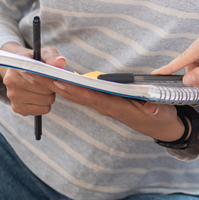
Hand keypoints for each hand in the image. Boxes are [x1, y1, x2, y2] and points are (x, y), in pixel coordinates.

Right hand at [0, 42, 66, 116]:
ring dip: (50, 95)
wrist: (21, 69)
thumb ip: (52, 57)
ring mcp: (13, 97)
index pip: (38, 77)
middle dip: (52, 86)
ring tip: (44, 87)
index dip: (51, 77)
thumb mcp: (44, 54)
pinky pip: (44, 110)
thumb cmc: (36, 60)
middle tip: (49, 80)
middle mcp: (11, 83)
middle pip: (44, 90)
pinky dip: (46, 104)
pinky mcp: (18, 109)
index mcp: (16, 67)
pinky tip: (40, 95)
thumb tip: (60, 62)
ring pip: (46, 101)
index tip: (57, 76)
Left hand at [47, 79, 188, 142]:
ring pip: (77, 94)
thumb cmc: (161, 116)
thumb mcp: (162, 111)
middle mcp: (106, 106)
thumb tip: (152, 108)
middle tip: (35, 73)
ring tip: (38, 72)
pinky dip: (68, 86)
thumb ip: (156, 108)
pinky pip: (83, 94)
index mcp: (117, 107)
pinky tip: (56, 79)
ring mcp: (104, 105)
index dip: (75, 89)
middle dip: (56, 84)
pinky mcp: (105, 102)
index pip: (93, 97)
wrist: (161, 127)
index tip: (57, 81)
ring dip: (57, 84)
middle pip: (77, 94)